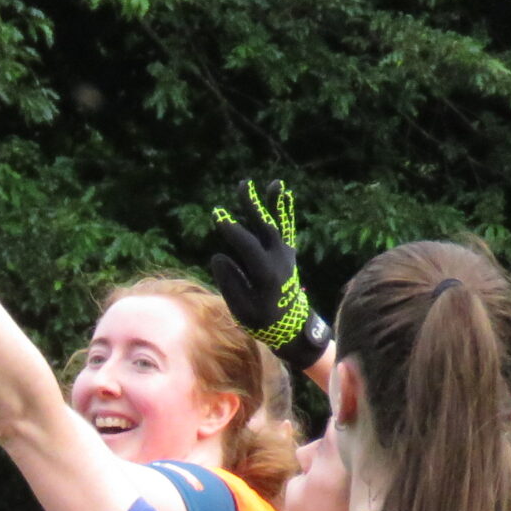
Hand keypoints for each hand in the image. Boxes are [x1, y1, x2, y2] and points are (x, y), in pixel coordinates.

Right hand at [209, 180, 329, 370]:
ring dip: (274, 204)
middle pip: (265, 228)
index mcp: (266, 274)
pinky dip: (285, 212)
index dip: (233, 230)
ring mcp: (286, 256)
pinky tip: (283, 194)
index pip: (248, 245)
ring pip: (279, 225)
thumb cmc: (262, 321)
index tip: (218, 215)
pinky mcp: (288, 254)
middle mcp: (279, 261)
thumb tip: (219, 256)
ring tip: (275, 183)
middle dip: (253, 206)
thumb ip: (230, 283)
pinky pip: (286, 230)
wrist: (292, 327)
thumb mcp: (241, 309)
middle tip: (243, 185)